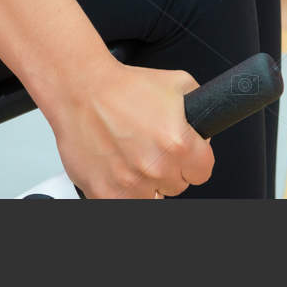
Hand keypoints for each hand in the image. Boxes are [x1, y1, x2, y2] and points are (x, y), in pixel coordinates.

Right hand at [49, 63, 212, 198]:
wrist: (81, 91)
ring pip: (154, 198)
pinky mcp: (104, 194)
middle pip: (178, 185)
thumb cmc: (123, 88)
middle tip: (153, 149)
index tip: (185, 155)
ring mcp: (129, 185)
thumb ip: (201, 110)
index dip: (195, 160)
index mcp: (178, 144)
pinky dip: (123, 190)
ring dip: (148, 183)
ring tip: (135, 159)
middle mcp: (156, 168)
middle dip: (170, 169)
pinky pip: (125, 203)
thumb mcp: (178, 84)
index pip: (203, 172)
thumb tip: (205, 131)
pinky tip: (118, 168)